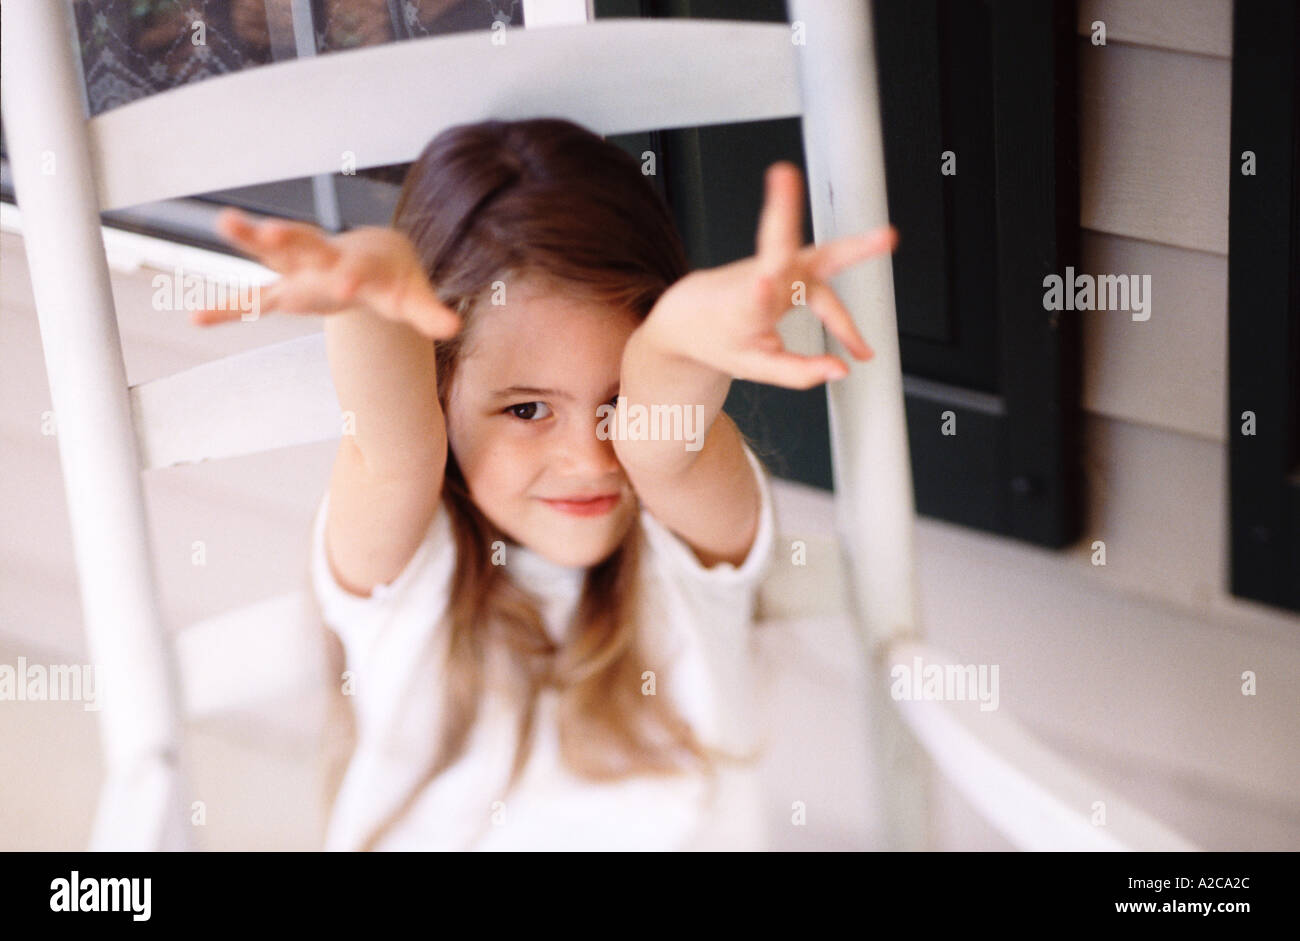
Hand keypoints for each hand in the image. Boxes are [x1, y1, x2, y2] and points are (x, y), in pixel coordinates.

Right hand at [191, 208, 461, 339]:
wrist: (379, 256)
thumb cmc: (396, 279)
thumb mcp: (412, 298)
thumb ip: (429, 313)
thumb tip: (453, 328)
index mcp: (359, 263)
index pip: (354, 269)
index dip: (352, 278)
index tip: (347, 286)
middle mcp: (325, 259)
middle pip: (305, 245)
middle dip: (287, 239)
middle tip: (268, 231)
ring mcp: (301, 270)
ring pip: (272, 253)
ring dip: (249, 239)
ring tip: (223, 221)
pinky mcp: (285, 286)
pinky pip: (252, 299)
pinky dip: (227, 309)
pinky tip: (197, 319)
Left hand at [646, 161, 895, 389]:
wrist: (691, 316)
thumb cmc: (718, 337)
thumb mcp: (753, 366)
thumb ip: (798, 372)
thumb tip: (839, 369)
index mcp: (743, 306)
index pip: (753, 295)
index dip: (760, 289)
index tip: (764, 283)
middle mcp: (761, 278)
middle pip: (783, 248)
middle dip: (788, 214)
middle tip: (788, 180)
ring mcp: (778, 266)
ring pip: (818, 258)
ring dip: (850, 246)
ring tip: (886, 238)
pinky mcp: (789, 263)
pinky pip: (824, 282)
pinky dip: (840, 314)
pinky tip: (857, 342)